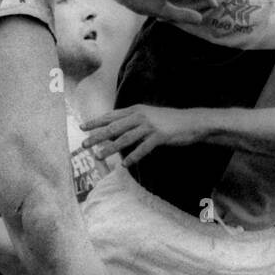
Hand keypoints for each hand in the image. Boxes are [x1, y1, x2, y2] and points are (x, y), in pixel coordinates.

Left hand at [83, 104, 205, 165]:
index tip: (83, 127)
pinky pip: (143, 148)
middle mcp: (140, 115)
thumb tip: (114, 130)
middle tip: (84, 144)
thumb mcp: (148, 117)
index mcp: (136, 110)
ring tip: (99, 156)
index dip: (97, 121)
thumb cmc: (168, 121)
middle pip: (115, 126)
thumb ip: (132, 122)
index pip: (112, 116)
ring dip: (111, 148)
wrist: (191, 122)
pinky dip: (133, 156)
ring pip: (125, 138)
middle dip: (98, 136)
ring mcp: (150, 125)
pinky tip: (125, 164)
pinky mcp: (159, 136)